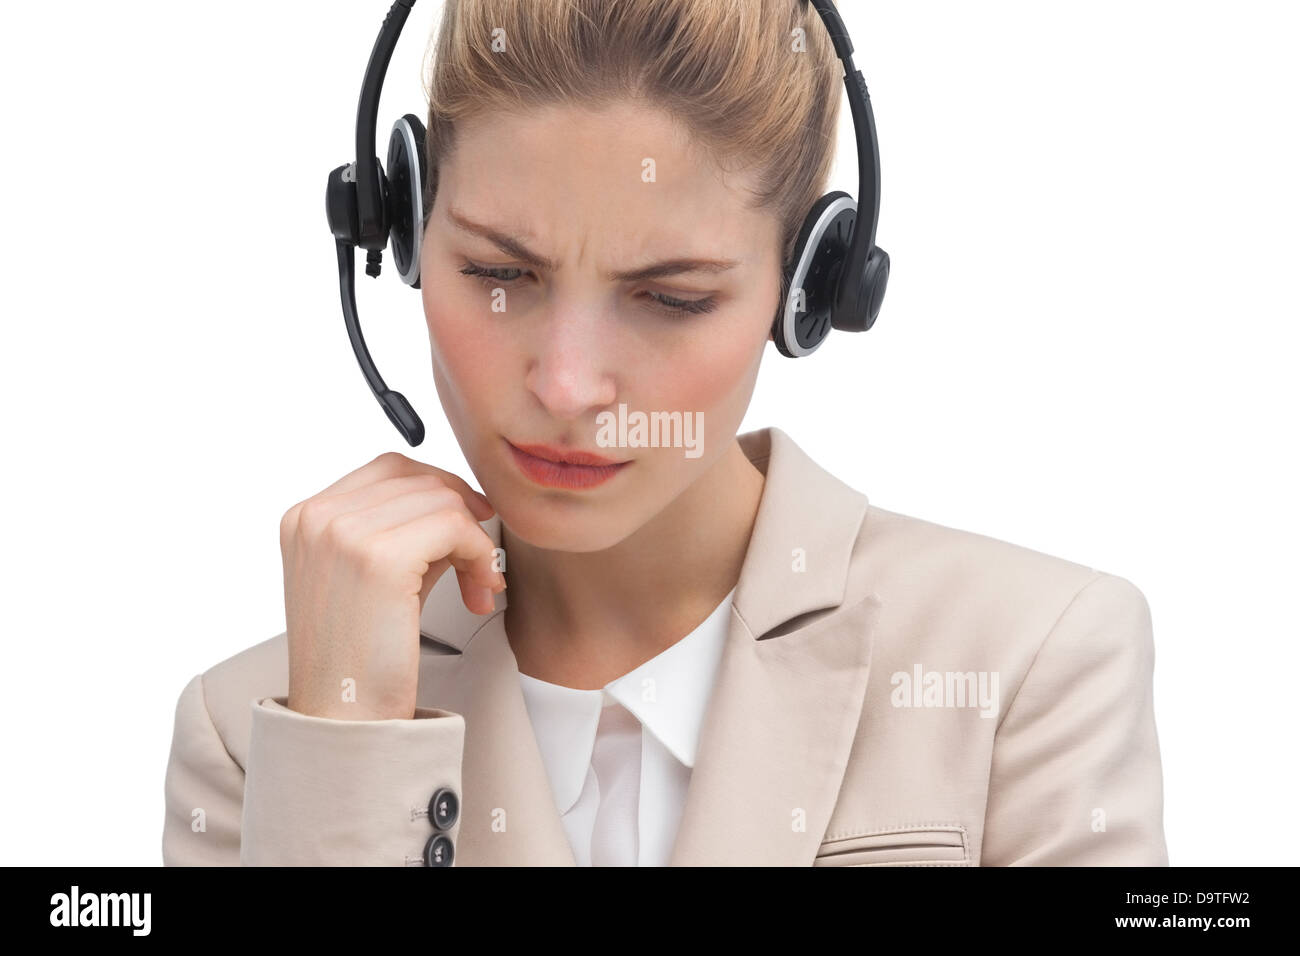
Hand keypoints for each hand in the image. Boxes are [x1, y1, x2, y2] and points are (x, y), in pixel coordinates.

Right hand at [278, 452, 504, 719]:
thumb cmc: (362, 656)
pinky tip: (481, 590)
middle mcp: (317, 517)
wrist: (342, 718)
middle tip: (480, 567)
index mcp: (305, 517)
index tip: (468, 527)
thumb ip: (403, 530)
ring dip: (475, 541)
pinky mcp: (378, 557)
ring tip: (479, 587)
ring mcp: (342, 533)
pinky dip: (479, 554)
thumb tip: (464, 501)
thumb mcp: (372, 576)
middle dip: (462, 518)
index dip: (440, 491)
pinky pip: (455, 525)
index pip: (390, 469)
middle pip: (420, 479)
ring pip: (442, 499)